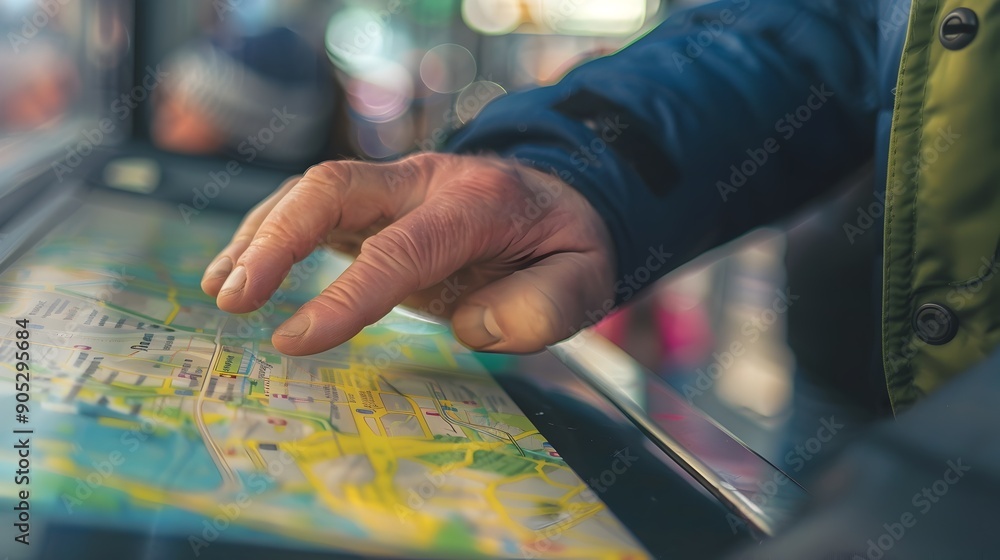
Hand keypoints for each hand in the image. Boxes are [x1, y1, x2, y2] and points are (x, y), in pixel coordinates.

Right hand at [201, 153, 615, 354]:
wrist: (557, 196)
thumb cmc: (565, 244)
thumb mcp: (585, 278)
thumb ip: (542, 306)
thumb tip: (472, 327)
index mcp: (478, 203)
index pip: (402, 247)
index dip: (347, 294)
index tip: (295, 341)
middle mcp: (427, 182)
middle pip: (336, 187)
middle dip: (278, 239)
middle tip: (235, 298)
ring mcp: (396, 184)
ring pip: (314, 189)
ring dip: (261, 235)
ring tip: (222, 291)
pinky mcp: (376, 199)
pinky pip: (313, 205)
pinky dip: (269, 233)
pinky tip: (238, 271)